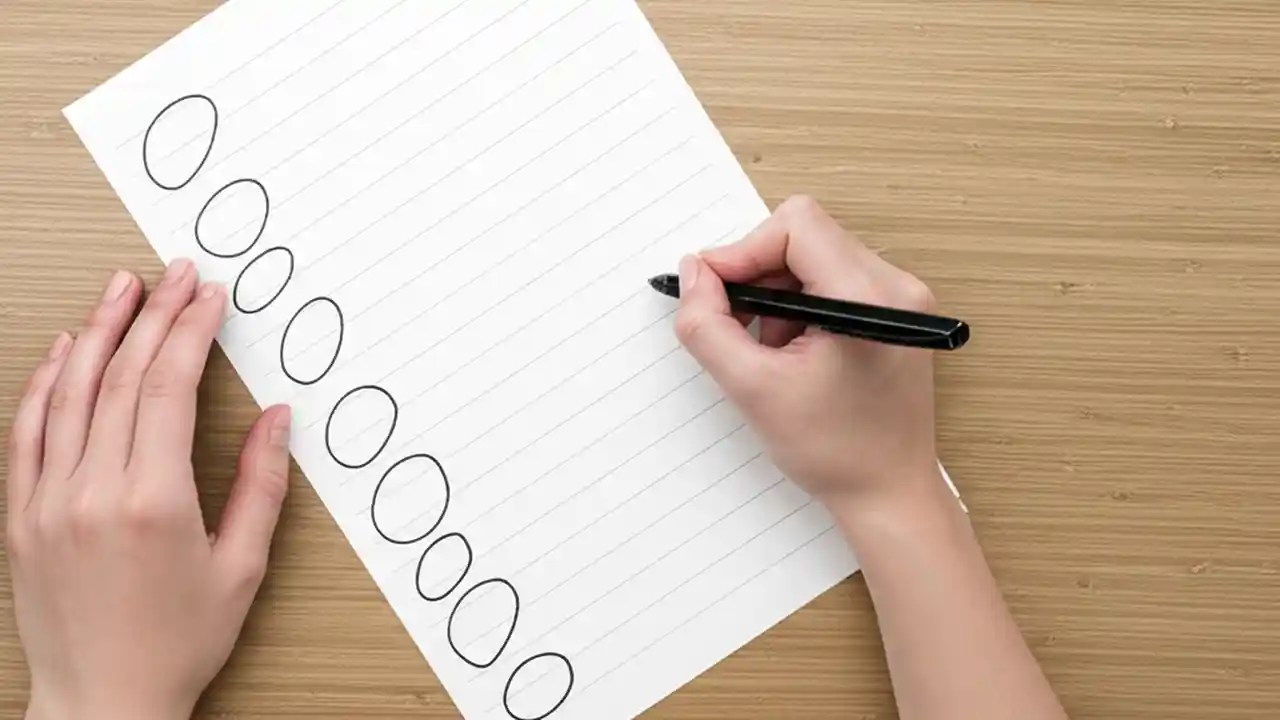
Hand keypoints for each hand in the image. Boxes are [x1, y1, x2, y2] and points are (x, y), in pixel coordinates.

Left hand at [5, 260, 291, 719]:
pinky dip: (44, 383)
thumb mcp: (242, 568)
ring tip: (120, 289)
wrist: (102, 703)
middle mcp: (91, 492)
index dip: (191, 331)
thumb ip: (261, 484)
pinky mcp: (20, 516)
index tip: (209, 296)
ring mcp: (47, 502)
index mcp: (153, 502)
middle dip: (153, 315)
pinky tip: (62, 351)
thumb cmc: (177, 645)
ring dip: (96, 331)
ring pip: (69, 392)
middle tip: (173, 274)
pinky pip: (26, 431)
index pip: (169, 387)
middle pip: (122, 376)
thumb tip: (276, 417)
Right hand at [674, 195, 942, 516]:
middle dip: (758, 278)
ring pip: (813, 258)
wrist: (889, 494)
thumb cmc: (837, 452)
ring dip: (776, 296)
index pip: (796, 225)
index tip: (712, 289)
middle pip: (803, 237)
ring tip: (772, 352)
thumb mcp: (752, 389)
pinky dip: (798, 308)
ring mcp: (898, 297)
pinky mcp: (892, 312)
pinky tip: (793, 355)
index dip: (742, 251)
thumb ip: (708, 325)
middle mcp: (894, 285)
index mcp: (868, 296)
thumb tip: (694, 273)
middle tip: (737, 328)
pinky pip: (830, 281)